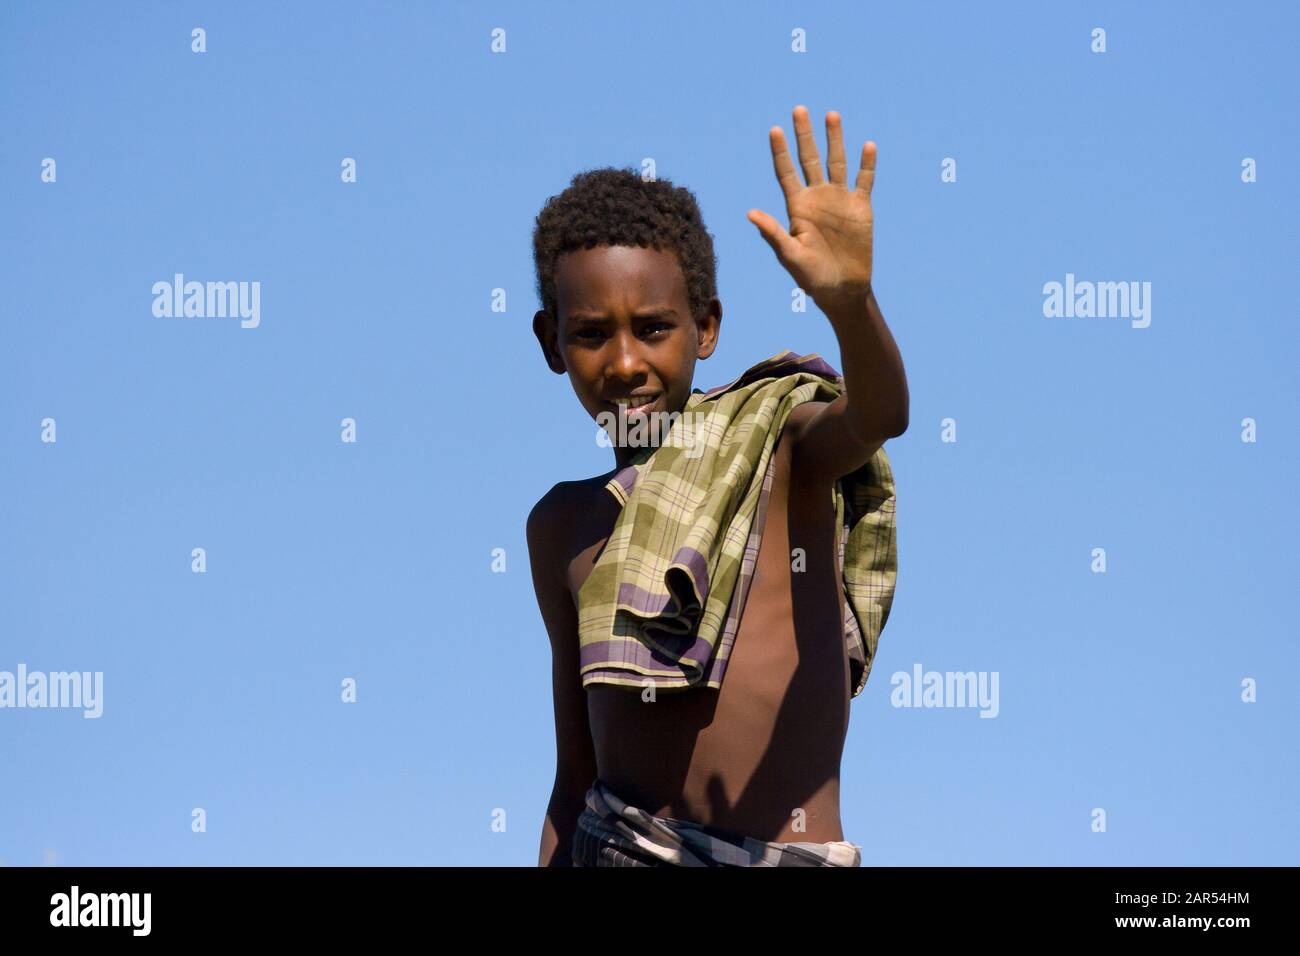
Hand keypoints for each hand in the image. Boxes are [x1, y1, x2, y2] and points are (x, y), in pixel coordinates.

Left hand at [747, 106, 875, 315]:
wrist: (843, 290)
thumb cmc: (812, 279)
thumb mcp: (791, 257)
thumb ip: (773, 234)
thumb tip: (750, 213)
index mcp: (797, 208)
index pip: (786, 173)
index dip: (780, 152)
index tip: (774, 130)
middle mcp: (817, 198)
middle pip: (809, 159)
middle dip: (804, 135)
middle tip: (799, 109)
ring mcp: (839, 200)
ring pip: (836, 162)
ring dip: (834, 139)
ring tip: (831, 115)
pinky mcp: (861, 207)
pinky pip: (864, 180)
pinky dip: (867, 164)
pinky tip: (867, 146)